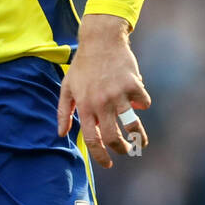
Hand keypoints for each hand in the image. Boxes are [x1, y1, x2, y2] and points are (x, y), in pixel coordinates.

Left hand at [57, 13, 149, 168]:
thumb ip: (63, 112)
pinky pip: (143, 103)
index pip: (92, 139)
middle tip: (125, 152)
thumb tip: (61, 134)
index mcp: (84, 106)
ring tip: (140, 142)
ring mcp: (118, 94)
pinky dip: (143, 104)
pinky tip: (139, 102)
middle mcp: (101, 103)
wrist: (100, 39)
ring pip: (132, 125)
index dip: (101, 156)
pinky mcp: (133, 84)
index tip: (108, 164)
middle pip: (113, 138)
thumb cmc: (82, 65)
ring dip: (138, 138)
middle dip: (121, 150)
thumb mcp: (67, 87)